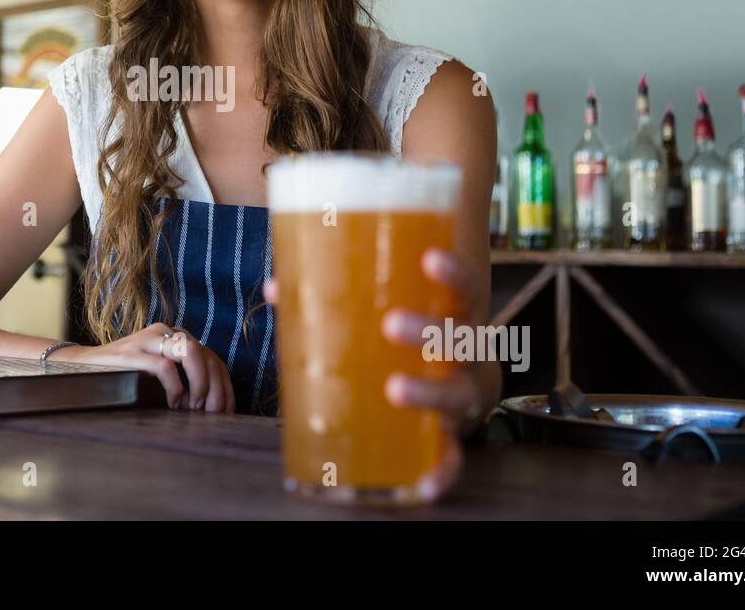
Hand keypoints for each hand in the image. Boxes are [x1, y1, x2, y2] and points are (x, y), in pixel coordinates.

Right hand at [57, 323, 235, 412]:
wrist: (82, 369)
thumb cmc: (126, 377)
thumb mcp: (160, 377)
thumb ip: (185, 380)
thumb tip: (215, 406)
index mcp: (175, 337)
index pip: (213, 357)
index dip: (225, 386)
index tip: (227, 412)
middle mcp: (165, 332)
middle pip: (207, 355)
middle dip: (216, 389)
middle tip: (213, 415)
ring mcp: (148, 339)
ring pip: (191, 352)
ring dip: (200, 384)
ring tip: (194, 407)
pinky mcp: (131, 353)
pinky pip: (164, 367)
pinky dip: (175, 389)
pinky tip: (172, 404)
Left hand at [262, 247, 481, 501]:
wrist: (468, 388)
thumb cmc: (416, 343)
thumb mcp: (394, 314)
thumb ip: (340, 300)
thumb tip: (276, 287)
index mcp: (452, 319)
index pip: (462, 290)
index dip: (451, 273)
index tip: (430, 257)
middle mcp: (464, 356)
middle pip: (456, 339)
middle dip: (426, 330)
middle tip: (390, 324)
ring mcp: (462, 397)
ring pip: (453, 395)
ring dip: (426, 393)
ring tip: (395, 388)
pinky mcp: (452, 438)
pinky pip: (451, 459)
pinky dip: (439, 474)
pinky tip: (423, 486)